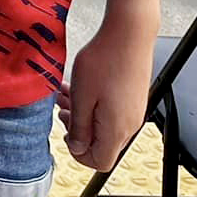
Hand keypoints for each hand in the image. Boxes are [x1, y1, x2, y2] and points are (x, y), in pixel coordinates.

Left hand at [61, 20, 157, 170]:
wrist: (129, 35)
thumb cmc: (103, 62)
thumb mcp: (82, 97)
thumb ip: (79, 127)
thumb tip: (77, 148)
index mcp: (117, 130)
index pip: (99, 162)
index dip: (78, 154)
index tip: (65, 133)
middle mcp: (129, 125)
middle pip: (102, 144)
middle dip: (78, 130)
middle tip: (63, 111)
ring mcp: (133, 112)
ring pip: (103, 125)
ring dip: (82, 114)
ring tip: (66, 95)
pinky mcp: (132, 99)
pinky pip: (110, 112)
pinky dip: (93, 105)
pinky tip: (79, 87)